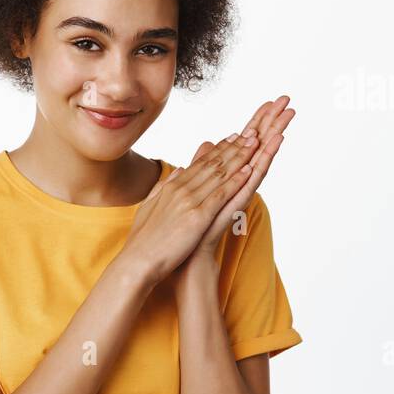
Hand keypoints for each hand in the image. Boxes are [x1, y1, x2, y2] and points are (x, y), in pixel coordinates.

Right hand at [118, 129, 259, 289]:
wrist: (137, 261)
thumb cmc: (142, 241)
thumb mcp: (149, 207)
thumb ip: (163, 188)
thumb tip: (176, 171)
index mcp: (171, 188)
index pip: (199, 164)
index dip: (218, 150)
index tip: (232, 137)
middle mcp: (180, 189)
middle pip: (212, 164)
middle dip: (234, 147)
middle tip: (251, 132)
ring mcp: (189, 202)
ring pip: (219, 174)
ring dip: (240, 157)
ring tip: (255, 143)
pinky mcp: (197, 217)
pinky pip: (221, 195)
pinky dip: (236, 181)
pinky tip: (249, 170)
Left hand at [175, 95, 295, 273]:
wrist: (189, 258)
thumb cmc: (191, 228)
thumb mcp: (195, 186)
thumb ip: (203, 163)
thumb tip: (207, 143)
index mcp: (226, 176)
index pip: (244, 142)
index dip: (256, 121)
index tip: (270, 101)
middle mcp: (237, 183)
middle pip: (257, 146)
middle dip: (271, 123)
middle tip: (287, 100)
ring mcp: (239, 193)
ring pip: (260, 158)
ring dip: (274, 137)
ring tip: (288, 116)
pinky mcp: (237, 205)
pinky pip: (252, 180)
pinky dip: (263, 162)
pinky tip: (274, 145)